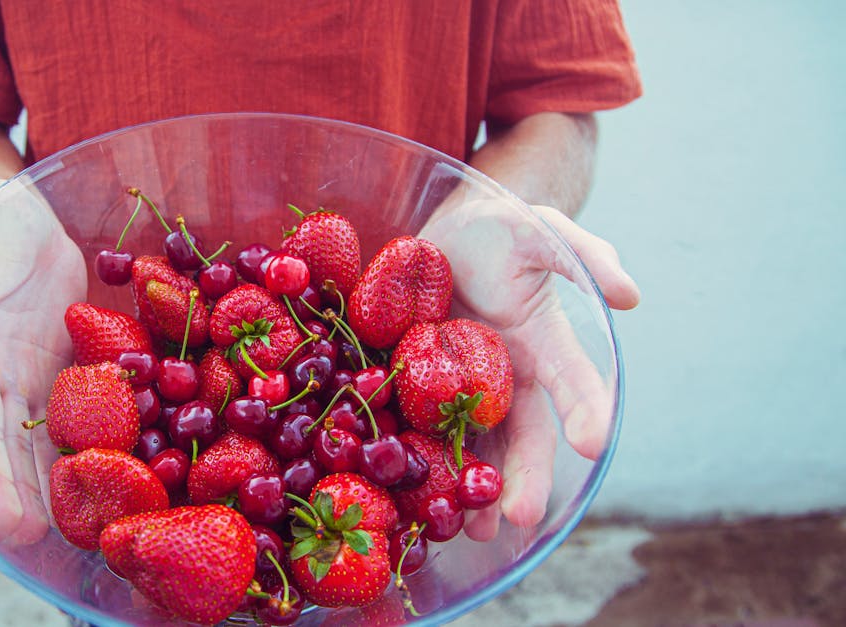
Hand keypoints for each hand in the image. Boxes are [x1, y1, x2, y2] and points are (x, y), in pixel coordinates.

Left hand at [418, 199, 639, 540]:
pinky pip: (417, 426)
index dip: (586, 410)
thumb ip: (584, 255)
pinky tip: (412, 495)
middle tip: (519, 516)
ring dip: (475, 489)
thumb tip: (631, 294)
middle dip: (525, 476)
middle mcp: (505, 377)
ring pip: (475, 447)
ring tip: (472, 531)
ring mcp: (458, 386)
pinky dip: (418, 461)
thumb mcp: (543, 230)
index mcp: (541, 344)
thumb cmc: (503, 229)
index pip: (572, 382)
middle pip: (523, 435)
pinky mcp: (413, 385)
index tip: (595, 442)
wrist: (445, 230)